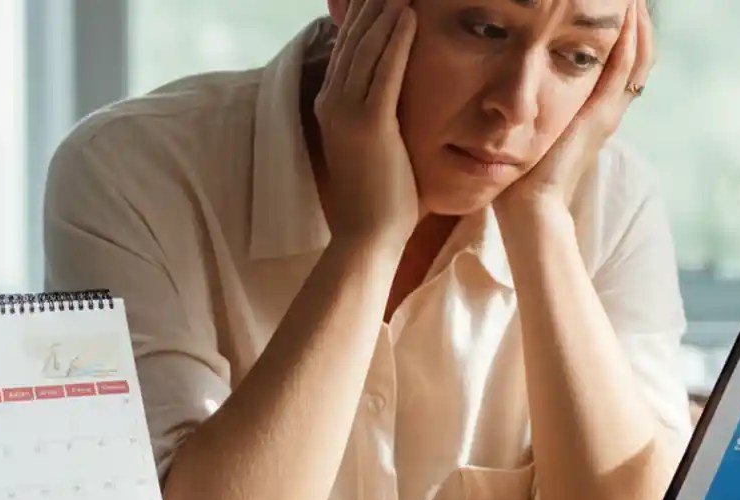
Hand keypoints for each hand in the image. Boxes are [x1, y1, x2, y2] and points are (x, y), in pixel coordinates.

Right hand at [315, 0, 419, 246]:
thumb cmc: (378, 197)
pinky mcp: (369, 125)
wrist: (368, 236)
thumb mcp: (373, 145)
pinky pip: (384, 72)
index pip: (346, 47)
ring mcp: (347, 113)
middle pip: (352, 38)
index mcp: (330, 105)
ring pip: (365, 48)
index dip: (362, 15)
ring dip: (385, 12)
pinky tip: (409, 16)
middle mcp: (331, 102)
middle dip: (371, 3)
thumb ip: (377, 114)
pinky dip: (396, 40)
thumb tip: (392, 95)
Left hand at [496, 0, 653, 213]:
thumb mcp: (532, 131)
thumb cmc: (522, 176)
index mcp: (594, 113)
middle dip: (636, 22)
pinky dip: (629, 40)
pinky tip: (627, 16)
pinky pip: (624, 69)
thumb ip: (531, 109)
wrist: (531, 207)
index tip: (615, 6)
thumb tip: (509, 91)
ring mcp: (608, 112)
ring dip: (637, 24)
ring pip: (638, 58)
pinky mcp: (601, 115)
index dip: (623, 33)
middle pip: (638, 56)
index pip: (620, 64)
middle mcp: (608, 110)